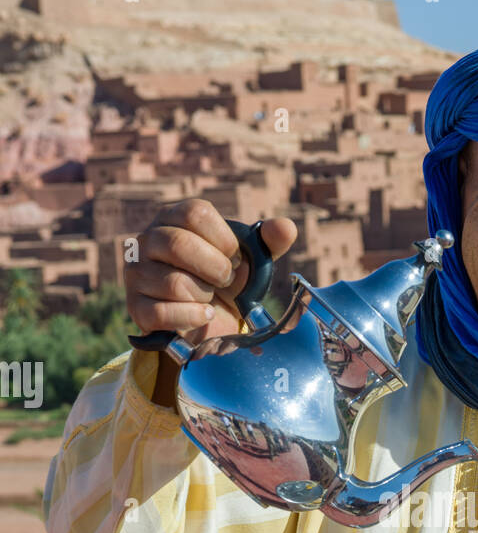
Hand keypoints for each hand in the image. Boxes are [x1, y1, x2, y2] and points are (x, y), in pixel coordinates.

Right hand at [125, 198, 297, 343]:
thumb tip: (286, 228)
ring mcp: (137, 273)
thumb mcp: (249, 259)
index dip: (224, 240)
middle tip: (227, 281)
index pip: (195, 213)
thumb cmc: (225, 280)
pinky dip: (193, 318)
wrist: (206, 319)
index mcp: (173, 217)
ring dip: (205, 296)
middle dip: (216, 269)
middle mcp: (147, 240)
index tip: (235, 258)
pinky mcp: (136, 307)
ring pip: (174, 283)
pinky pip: (163, 313)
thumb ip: (268, 241)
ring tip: (209, 298)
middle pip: (178, 244)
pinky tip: (203, 316)